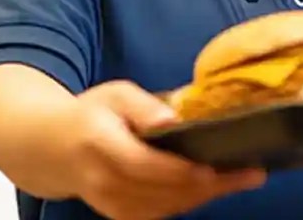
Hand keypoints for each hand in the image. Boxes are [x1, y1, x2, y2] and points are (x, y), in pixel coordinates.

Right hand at [65, 80, 266, 219]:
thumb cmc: (90, 115)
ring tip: (242, 178)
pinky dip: (188, 203)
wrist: (51, 149)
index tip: (215, 167)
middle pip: (162, 192)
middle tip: (251, 173)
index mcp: (100, 143)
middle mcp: (103, 180)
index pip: (144, 165)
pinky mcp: (119, 215)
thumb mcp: (114, 94)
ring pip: (165, 208)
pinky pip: (160, 215)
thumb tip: (174, 119)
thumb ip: (142, 105)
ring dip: (205, 197)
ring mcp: (110, 203)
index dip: (180, 171)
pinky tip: (213, 189)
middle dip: (210, 186)